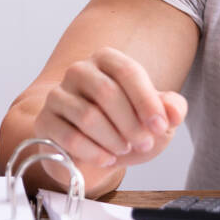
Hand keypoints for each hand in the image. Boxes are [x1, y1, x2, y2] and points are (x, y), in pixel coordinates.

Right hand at [34, 47, 187, 184]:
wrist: (94, 152)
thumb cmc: (126, 127)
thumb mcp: (155, 118)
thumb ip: (172, 108)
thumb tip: (174, 111)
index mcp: (107, 60)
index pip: (127, 71)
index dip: (147, 101)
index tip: (161, 126)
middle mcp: (79, 71)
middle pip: (107, 92)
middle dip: (131, 124)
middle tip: (145, 144)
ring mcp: (58, 95)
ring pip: (88, 116)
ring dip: (113, 139)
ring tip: (124, 150)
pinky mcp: (45, 121)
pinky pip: (69, 137)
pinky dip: (93, 152)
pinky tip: (107, 159)